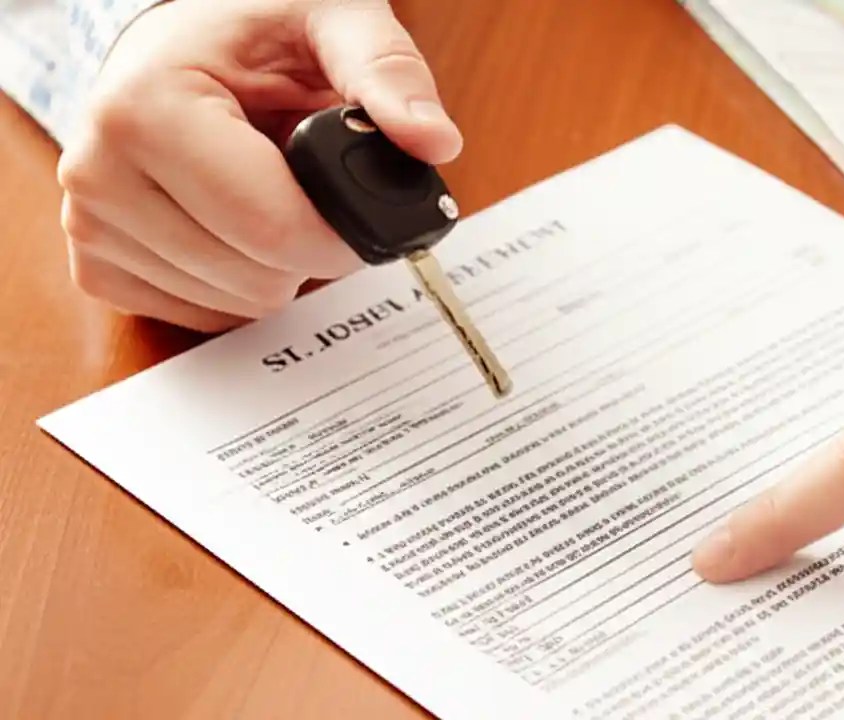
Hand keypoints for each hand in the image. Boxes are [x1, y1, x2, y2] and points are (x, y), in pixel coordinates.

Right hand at [55, 0, 461, 331]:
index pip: (273, 230)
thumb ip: (387, 74)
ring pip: (237, 307)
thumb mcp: (332, 20)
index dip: (344, 235)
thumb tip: (434, 141)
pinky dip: (240, 284)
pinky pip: (205, 317)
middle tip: (313, 189)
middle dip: (313, 247)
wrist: (180, 46)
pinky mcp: (97, 266)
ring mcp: (90, 226)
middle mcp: (99, 172)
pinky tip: (235, 223)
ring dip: (278, 266)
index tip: (363, 207)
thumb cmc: (251, 32)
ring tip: (268, 193)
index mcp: (147, 108)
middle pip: (259, 279)